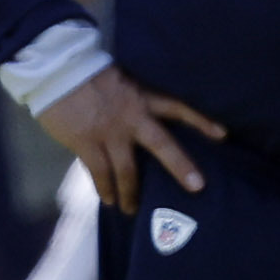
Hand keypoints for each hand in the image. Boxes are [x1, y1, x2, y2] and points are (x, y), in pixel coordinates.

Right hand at [41, 66, 223, 215]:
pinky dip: (106, 189)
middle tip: (198, 187)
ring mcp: (109, 132)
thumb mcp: (122, 81)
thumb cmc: (89, 75)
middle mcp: (131, 117)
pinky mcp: (86, 143)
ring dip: (132, 193)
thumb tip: (145, 124)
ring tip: (133, 210)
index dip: (201, 120)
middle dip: (180, 167)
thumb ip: (135, 101)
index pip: (179, 108)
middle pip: (162, 145)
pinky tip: (109, 201)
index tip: (224, 134)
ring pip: (128, 170)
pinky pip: (99, 173)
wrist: (55, 70)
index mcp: (142, 98)